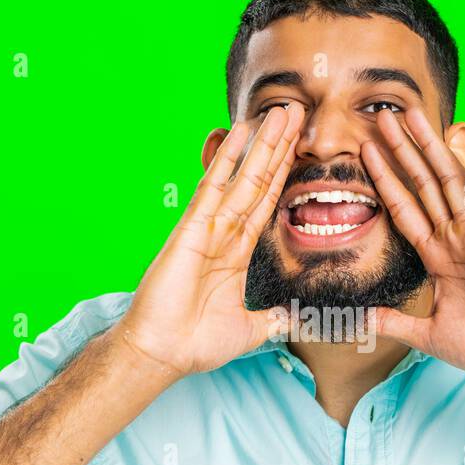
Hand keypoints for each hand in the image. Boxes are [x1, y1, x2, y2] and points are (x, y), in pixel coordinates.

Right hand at [117, 102, 304, 379]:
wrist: (163, 354)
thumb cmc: (196, 343)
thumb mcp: (252, 329)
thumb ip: (277, 319)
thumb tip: (301, 319)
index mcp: (236, 253)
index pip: (266, 204)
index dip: (284, 174)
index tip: (300, 147)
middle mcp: (224, 233)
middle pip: (258, 181)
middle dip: (278, 147)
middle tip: (297, 111)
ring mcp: (207, 228)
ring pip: (242, 178)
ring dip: (263, 144)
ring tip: (281, 111)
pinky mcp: (191, 230)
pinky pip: (213, 188)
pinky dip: (227, 160)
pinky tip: (240, 133)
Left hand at [360, 105, 464, 386]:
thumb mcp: (427, 333)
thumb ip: (394, 322)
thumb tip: (361, 319)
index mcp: (440, 258)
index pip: (405, 210)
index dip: (385, 181)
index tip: (365, 153)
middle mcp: (457, 238)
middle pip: (422, 185)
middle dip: (402, 152)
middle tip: (381, 117)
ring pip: (449, 180)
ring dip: (430, 146)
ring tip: (411, 114)